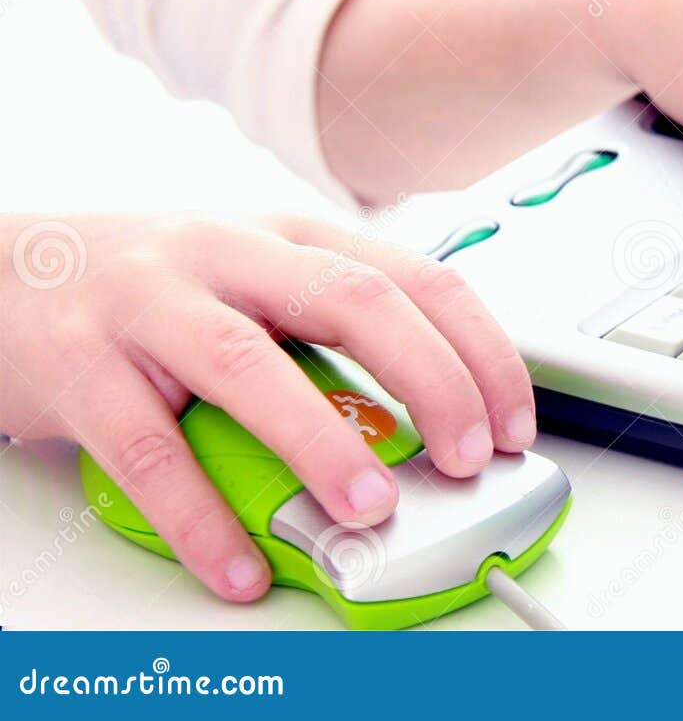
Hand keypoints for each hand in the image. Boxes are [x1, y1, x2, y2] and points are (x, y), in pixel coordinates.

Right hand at [0, 213, 535, 601]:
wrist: (2, 270)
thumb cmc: (151, 286)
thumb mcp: (255, 279)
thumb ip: (333, 330)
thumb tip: (434, 416)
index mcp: (290, 235)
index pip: (417, 276)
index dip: (478, 349)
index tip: (514, 420)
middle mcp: (228, 254)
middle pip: (355, 300)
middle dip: (431, 379)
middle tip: (468, 455)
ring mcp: (150, 305)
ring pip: (252, 367)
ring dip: (323, 443)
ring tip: (372, 508)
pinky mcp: (80, 368)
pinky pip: (148, 452)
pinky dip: (201, 518)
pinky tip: (240, 564)